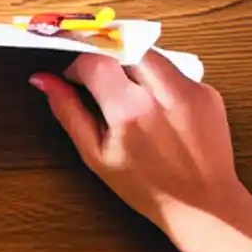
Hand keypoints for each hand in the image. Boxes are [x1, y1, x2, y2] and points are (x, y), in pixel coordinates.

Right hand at [30, 51, 245, 231]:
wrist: (203, 205)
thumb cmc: (146, 187)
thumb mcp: (95, 154)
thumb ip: (68, 111)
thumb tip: (43, 80)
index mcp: (129, 111)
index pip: (95, 60)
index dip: (78, 64)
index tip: (75, 77)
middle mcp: (162, 93)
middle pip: (123, 46)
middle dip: (106, 57)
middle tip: (100, 80)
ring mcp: (190, 89)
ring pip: (149, 53)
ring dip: (131, 64)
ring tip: (129, 95)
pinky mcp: (208, 91)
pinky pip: (172, 70)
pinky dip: (157, 79)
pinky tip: (156, 107)